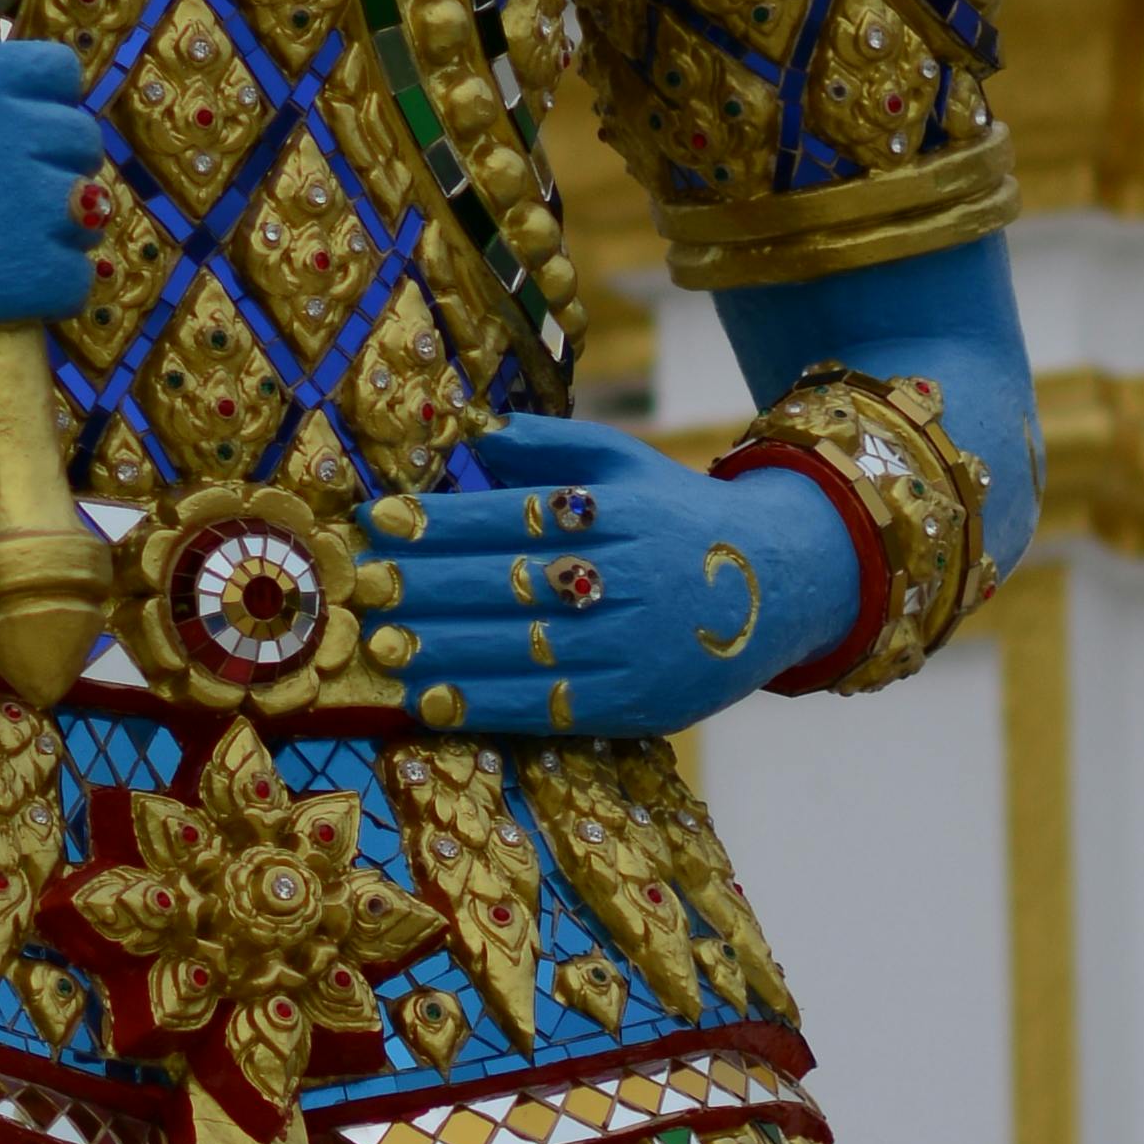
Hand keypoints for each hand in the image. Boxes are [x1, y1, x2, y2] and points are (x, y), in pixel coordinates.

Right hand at [0, 39, 118, 370]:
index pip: (59, 74)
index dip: (44, 103)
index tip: (18, 129)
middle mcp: (19, 134)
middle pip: (80, 144)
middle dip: (55, 166)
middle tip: (16, 193)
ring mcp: (29, 207)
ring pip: (88, 211)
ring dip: (62, 226)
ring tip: (19, 242)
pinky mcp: (26, 277)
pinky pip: (75, 278)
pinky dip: (54, 285)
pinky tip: (15, 288)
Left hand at [380, 411, 866, 741]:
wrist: (782, 583)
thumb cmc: (677, 518)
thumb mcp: (628, 464)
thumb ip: (553, 446)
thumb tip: (473, 436)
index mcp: (620, 511)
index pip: (517, 515)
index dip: (443, 521)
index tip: (378, 520)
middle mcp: (630, 576)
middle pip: (514, 583)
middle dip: (430, 585)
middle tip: (361, 586)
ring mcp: (637, 643)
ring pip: (528, 649)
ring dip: (446, 650)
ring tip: (381, 645)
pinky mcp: (642, 703)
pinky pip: (553, 707)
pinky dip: (488, 706)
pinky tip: (432, 702)